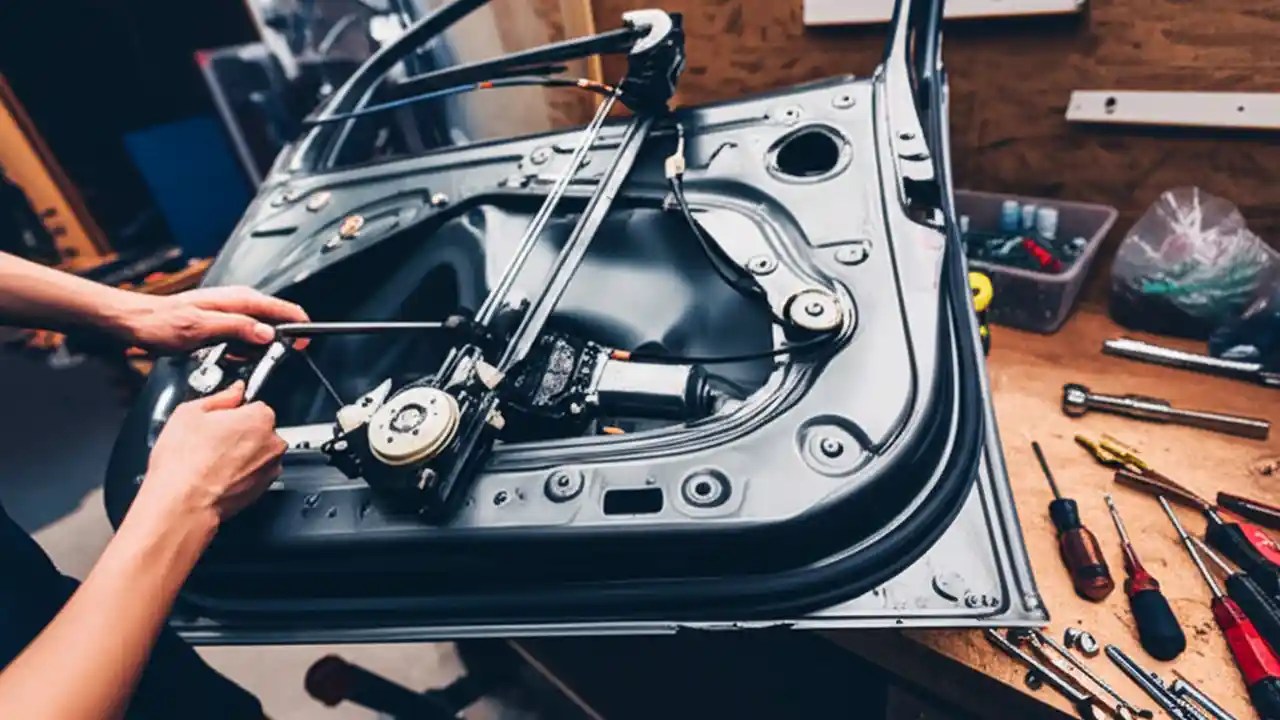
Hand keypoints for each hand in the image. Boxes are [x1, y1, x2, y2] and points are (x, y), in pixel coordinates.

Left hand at [117, 287, 308, 353]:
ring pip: (258, 330)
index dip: (297, 322)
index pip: (279, 307)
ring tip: (251, 359)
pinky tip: (234, 357)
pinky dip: (243, 349)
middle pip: (272, 319)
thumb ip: (238, 328)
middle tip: (282, 355)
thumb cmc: (162, 322)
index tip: (306, 337)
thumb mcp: (202, 328)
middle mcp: (235, 303)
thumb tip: (267, 333)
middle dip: (279, 338)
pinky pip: (243, 336)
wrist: (137, 322)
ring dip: (258, 347)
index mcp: (236, 299)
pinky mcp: (221, 324)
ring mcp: (228, 312)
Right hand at [136, 382, 286, 527]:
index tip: (219, 419)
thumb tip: (234, 390)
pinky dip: (241, 472)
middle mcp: (272, 443)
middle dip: (239, 431)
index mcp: (260, 418)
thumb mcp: (190, 413)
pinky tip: (217, 474)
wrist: (182, 504)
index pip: (254, 404)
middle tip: (210, 440)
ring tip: (211, 460)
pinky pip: (254, 472)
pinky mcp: (263, 489)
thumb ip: (220, 397)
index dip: (233, 411)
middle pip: (259, 428)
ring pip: (257, 451)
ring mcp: (270, 468)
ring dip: (241, 453)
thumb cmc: (183, 462)